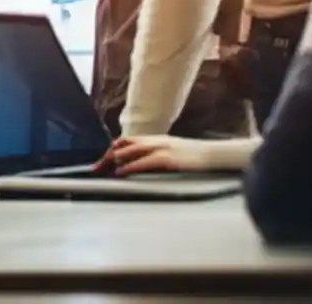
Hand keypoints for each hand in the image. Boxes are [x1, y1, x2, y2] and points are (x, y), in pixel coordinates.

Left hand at [95, 136, 214, 175]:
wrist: (215, 155)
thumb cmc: (196, 157)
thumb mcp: (173, 152)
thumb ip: (158, 156)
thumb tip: (142, 164)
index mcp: (157, 139)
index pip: (129, 141)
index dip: (114, 150)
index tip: (103, 160)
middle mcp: (157, 141)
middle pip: (126, 144)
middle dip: (108, 155)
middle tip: (96, 167)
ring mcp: (162, 148)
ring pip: (132, 150)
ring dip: (115, 159)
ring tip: (103, 167)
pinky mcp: (169, 159)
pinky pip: (144, 162)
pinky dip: (130, 166)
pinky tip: (121, 172)